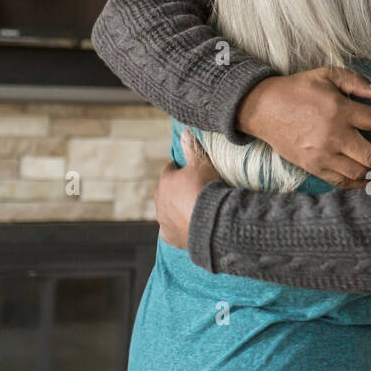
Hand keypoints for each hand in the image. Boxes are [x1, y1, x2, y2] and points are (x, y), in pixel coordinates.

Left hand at [156, 131, 220, 249]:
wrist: (210, 221)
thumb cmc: (206, 188)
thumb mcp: (203, 164)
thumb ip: (192, 149)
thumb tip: (184, 133)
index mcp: (165, 182)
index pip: (170, 171)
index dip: (180, 170)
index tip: (189, 170)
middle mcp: (160, 201)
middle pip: (166, 193)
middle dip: (176, 191)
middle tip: (194, 191)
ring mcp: (164, 220)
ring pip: (168, 212)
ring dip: (177, 210)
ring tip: (194, 211)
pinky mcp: (170, 237)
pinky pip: (172, 231)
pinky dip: (179, 228)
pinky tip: (191, 227)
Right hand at [234, 67, 370, 188]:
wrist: (263, 109)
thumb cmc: (297, 89)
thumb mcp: (326, 75)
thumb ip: (355, 81)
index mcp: (340, 110)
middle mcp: (334, 135)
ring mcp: (324, 154)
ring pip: (360, 172)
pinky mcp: (314, 167)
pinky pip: (342, 181)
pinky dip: (359, 183)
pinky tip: (369, 179)